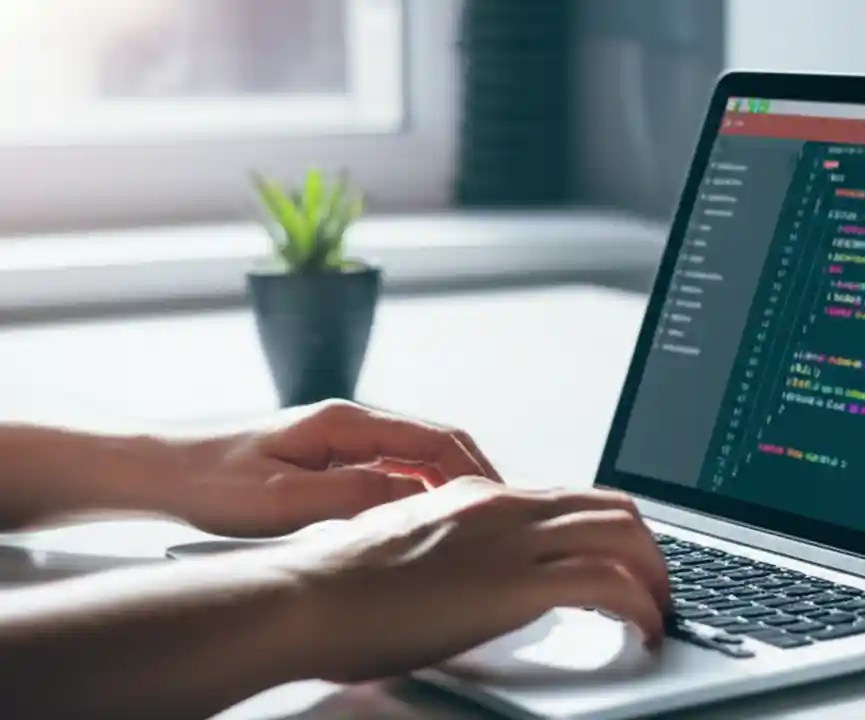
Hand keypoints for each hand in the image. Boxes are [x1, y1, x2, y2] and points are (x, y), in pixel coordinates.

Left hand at [161, 401, 501, 536]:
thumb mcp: (285, 500)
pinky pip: (392, 470)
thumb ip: (355, 494)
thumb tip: (418, 494)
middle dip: (473, 475)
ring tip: (472, 523)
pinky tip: (424, 520)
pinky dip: (419, 491)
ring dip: (448, 484)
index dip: (473, 469)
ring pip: (417, 457)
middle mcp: (353, 422)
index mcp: (347, 422)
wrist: (164, 471)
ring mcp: (344, 439)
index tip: (499, 503)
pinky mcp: (333, 458)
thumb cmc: (213, 484)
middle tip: (500, 518)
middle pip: (435, 442)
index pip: (435, 437)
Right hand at [289, 477, 669, 680]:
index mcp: (481, 495)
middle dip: (650, 550)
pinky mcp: (514, 582)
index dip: (614, 531)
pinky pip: (609, 583)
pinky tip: (645, 630)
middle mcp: (505, 505)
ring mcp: (512, 539)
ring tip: (660, 613)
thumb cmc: (341, 586)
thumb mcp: (411, 548)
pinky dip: (642, 605)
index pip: (574, 497)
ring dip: (657, 575)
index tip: (626, 564)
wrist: (306, 595)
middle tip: (657, 590)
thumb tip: (476, 573)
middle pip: (614, 508)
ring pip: (624, 534)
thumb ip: (455, 549)